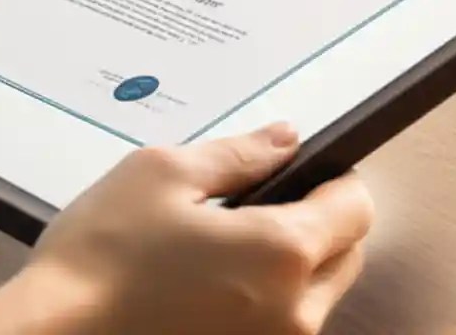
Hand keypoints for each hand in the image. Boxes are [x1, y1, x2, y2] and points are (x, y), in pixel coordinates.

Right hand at [0, 123, 374, 334]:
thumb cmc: (99, 258)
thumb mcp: (163, 174)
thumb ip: (239, 154)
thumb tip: (285, 139)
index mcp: (283, 253)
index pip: (356, 208)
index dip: (334, 179)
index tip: (302, 170)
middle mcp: (294, 313)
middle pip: (346, 255)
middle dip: (317, 223)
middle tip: (255, 206)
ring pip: (316, 296)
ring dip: (291, 266)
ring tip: (220, 248)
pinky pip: (279, 325)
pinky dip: (262, 301)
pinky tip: (207, 285)